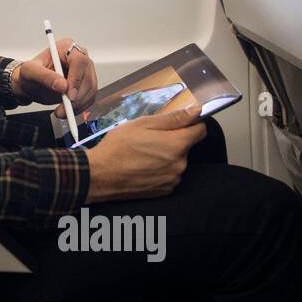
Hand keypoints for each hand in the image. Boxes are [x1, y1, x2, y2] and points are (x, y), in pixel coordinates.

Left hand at [13, 37, 96, 117]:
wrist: (32, 84)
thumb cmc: (30, 73)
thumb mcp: (30, 72)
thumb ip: (45, 77)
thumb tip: (62, 85)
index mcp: (67, 47)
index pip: (79, 60)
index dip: (76, 78)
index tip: (69, 94)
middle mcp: (79, 58)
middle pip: (88, 77)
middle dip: (77, 96)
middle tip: (65, 108)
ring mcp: (85, 72)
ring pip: (91, 89)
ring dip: (79, 104)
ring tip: (62, 112)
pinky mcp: (86, 85)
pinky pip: (90, 97)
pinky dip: (80, 107)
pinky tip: (68, 111)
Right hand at [83, 106, 205, 202]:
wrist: (100, 175)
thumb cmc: (118, 146)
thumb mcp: (143, 124)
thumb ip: (173, 118)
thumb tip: (197, 110)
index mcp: (177, 144)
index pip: (201, 130)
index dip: (191, 123)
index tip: (177, 123)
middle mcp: (180, 164)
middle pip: (186, 146)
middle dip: (173, 141)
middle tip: (149, 139)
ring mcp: (173, 179)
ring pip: (177, 161)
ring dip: (167, 156)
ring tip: (143, 154)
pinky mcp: (165, 191)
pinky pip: (170, 175)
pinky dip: (161, 170)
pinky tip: (143, 167)